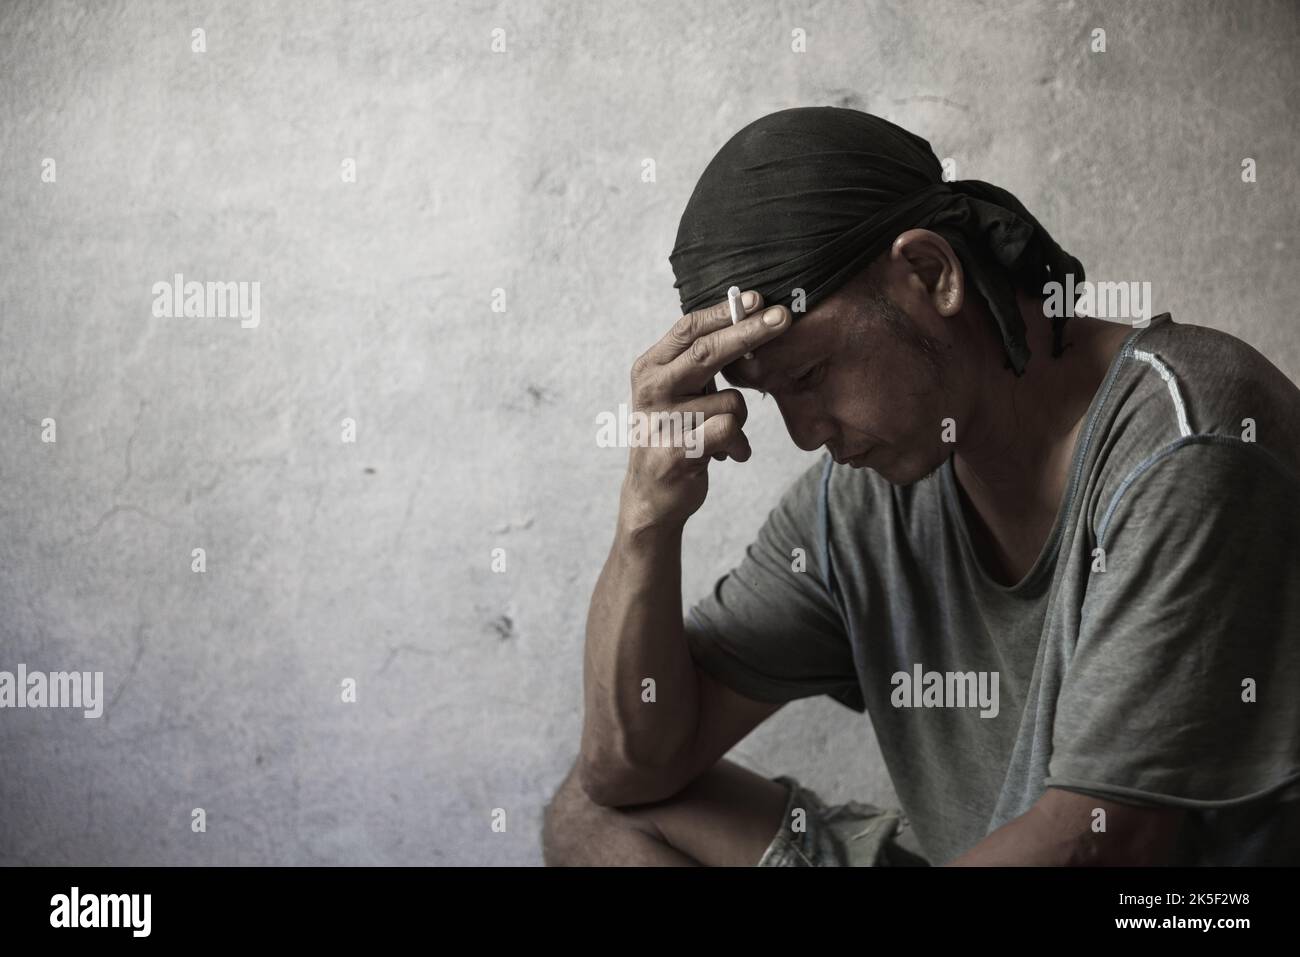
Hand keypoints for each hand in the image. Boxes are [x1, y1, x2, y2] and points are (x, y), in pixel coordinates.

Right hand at [618, 291, 790, 532]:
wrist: (651, 495)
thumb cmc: (675, 433)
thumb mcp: (678, 391)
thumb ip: (701, 361)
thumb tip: (750, 317)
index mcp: (650, 367)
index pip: (689, 328)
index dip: (725, 312)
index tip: (758, 299)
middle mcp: (651, 390)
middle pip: (708, 352)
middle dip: (751, 332)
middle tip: (785, 317)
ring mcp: (661, 421)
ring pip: (731, 401)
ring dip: (740, 420)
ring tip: (724, 436)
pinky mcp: (676, 453)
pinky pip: (729, 431)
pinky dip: (739, 444)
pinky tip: (729, 454)